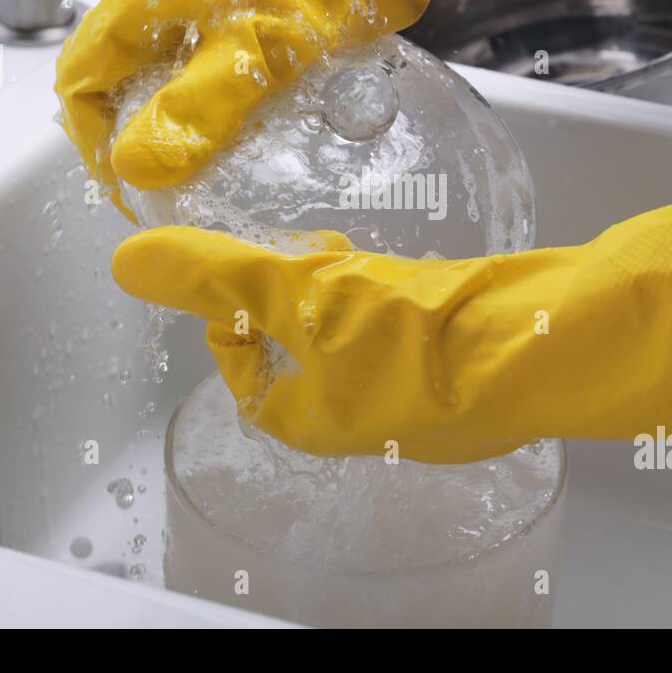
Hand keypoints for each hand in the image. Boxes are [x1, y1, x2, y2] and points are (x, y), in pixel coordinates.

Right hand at [55, 0, 377, 197]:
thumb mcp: (254, 50)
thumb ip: (194, 108)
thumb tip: (134, 166)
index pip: (81, 76)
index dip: (93, 139)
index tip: (126, 184)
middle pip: (114, 68)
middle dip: (128, 128)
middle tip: (162, 179)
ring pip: (159, 54)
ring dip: (169, 106)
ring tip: (200, 154)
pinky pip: (202, 39)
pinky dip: (207, 81)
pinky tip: (240, 107)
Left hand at [111, 176, 671, 463]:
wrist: (543, 343)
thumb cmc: (417, 344)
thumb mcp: (298, 297)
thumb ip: (217, 275)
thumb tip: (127, 264)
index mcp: (316, 421)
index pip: (247, 383)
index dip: (226, 328)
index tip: (228, 282)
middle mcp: (367, 421)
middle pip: (302, 363)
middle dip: (286, 307)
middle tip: (287, 256)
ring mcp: (424, 398)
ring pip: (359, 346)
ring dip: (341, 298)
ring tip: (340, 251)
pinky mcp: (470, 362)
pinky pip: (412, 333)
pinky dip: (392, 298)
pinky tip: (405, 265)